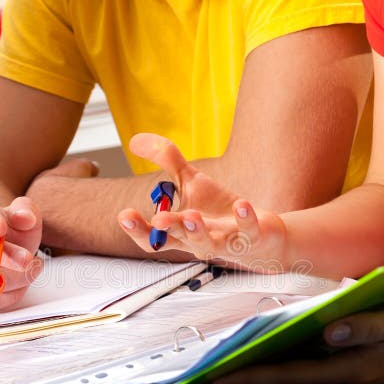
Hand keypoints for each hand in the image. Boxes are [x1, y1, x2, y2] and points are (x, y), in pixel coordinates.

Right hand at [0, 196, 42, 311]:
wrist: (1, 254)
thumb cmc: (10, 234)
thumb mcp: (22, 218)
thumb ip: (26, 211)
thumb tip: (26, 218)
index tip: (1, 228)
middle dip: (6, 256)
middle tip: (29, 261)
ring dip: (17, 279)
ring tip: (32, 271)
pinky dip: (8, 297)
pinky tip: (19, 287)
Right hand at [117, 133, 289, 271]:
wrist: (259, 232)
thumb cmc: (218, 211)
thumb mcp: (192, 182)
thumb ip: (166, 161)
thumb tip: (134, 140)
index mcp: (180, 232)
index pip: (153, 238)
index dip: (138, 230)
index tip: (124, 215)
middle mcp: (199, 242)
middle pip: (178, 239)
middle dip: (168, 229)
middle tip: (158, 219)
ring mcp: (225, 242)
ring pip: (208, 243)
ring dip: (198, 231)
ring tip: (191, 215)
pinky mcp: (251, 237)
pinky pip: (247, 231)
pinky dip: (244, 219)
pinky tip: (241, 205)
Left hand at [211, 283, 383, 383]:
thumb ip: (370, 325)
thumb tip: (330, 333)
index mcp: (361, 365)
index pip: (298, 375)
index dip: (258, 376)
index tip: (221, 378)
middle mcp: (352, 370)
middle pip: (291, 379)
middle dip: (250, 379)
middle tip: (208, 381)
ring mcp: (355, 364)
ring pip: (301, 371)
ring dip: (266, 371)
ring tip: (228, 369)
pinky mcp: (358, 353)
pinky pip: (315, 361)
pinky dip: (288, 358)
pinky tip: (270, 352)